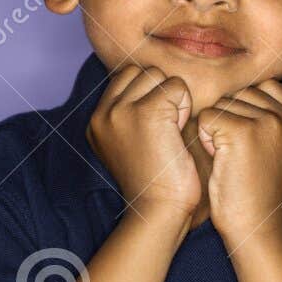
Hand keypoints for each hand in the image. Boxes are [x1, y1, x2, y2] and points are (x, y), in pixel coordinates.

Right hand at [86, 64, 199, 221]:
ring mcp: (122, 111)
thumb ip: (128, 116)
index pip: (125, 77)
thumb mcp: (128, 145)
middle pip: (140, 71)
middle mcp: (103, 113)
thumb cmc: (155, 182)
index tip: (156, 126)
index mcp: (97, 121)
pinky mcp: (146, 112)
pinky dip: (185, 106)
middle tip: (166, 128)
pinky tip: (178, 133)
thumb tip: (149, 83)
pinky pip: (176, 87)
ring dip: (173, 98)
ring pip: (157, 75)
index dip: (148, 93)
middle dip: (159, 92)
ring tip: (171, 130)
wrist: (159, 210)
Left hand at [197, 79, 281, 246]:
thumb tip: (242, 88)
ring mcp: (269, 123)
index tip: (248, 144)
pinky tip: (221, 161)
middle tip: (240, 156)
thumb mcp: (278, 151)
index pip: (265, 87)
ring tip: (232, 160)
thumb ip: (271, 119)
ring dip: (217, 130)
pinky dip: (205, 139)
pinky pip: (207, 117)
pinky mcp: (244, 132)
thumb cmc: (256, 192)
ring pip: (222, 104)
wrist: (255, 228)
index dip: (246, 110)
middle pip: (241, 93)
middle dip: (230, 120)